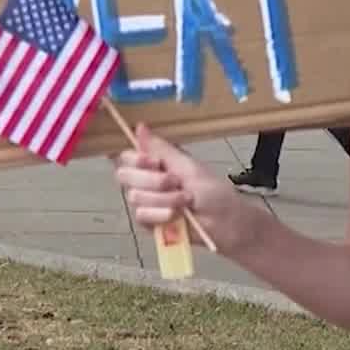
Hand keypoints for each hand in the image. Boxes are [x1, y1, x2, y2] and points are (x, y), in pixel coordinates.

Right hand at [114, 123, 250, 251]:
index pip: (127, 157)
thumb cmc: (213, 192)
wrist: (225, 221)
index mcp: (156, 165)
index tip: (154, 163)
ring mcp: (147, 203)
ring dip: (164, 198)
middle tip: (176, 182)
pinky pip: (141, 215)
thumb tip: (140, 126)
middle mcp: (147, 182)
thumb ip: (161, 149)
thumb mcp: (188, 165)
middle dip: (153, 180)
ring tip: (186, 200)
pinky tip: (176, 215)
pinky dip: (161, 214)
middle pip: (125, 176)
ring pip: (135, 197)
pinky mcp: (149, 223)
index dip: (136, 159)